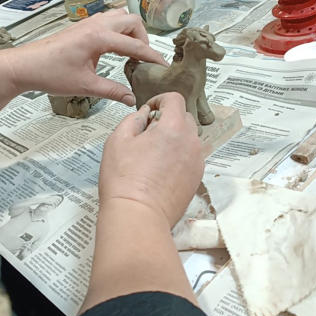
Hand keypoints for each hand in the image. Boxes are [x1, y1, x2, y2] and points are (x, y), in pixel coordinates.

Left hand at [3, 9, 166, 105]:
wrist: (25, 65)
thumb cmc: (50, 73)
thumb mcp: (85, 86)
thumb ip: (112, 91)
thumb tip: (131, 98)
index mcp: (99, 37)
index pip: (135, 46)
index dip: (153, 57)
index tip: (163, 66)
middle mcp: (96, 24)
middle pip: (133, 21)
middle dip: (143, 39)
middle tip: (142, 60)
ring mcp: (89, 23)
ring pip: (121, 17)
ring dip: (131, 32)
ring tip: (130, 54)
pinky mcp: (83, 26)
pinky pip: (109, 20)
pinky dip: (118, 31)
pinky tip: (114, 50)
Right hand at [99, 93, 203, 227]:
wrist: (138, 216)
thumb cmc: (124, 180)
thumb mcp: (118, 140)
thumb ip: (134, 119)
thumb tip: (146, 114)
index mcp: (173, 127)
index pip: (175, 99)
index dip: (160, 99)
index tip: (150, 109)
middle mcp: (191, 142)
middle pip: (185, 118)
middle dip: (168, 119)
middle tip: (147, 133)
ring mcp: (197, 161)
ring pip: (189, 139)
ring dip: (175, 139)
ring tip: (153, 154)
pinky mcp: (197, 178)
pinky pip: (191, 157)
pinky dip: (179, 156)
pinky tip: (160, 170)